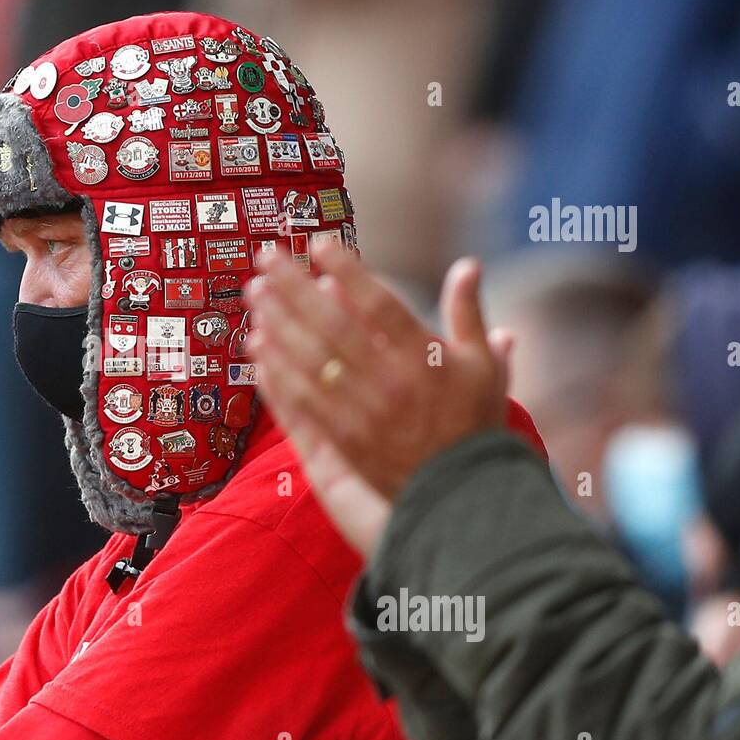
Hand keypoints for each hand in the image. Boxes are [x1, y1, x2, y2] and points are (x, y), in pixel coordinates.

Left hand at [245, 242, 510, 548]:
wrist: (464, 495)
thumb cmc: (476, 424)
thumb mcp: (484, 367)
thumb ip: (469, 314)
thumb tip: (468, 265)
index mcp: (426, 359)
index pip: (380, 304)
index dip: (347, 271)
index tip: (318, 244)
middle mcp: (392, 383)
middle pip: (333, 326)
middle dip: (295, 288)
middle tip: (266, 259)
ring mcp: (364, 414)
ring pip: (311, 362)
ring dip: (278, 324)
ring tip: (255, 295)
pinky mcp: (343, 442)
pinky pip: (302, 402)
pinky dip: (277, 373)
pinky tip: (257, 348)